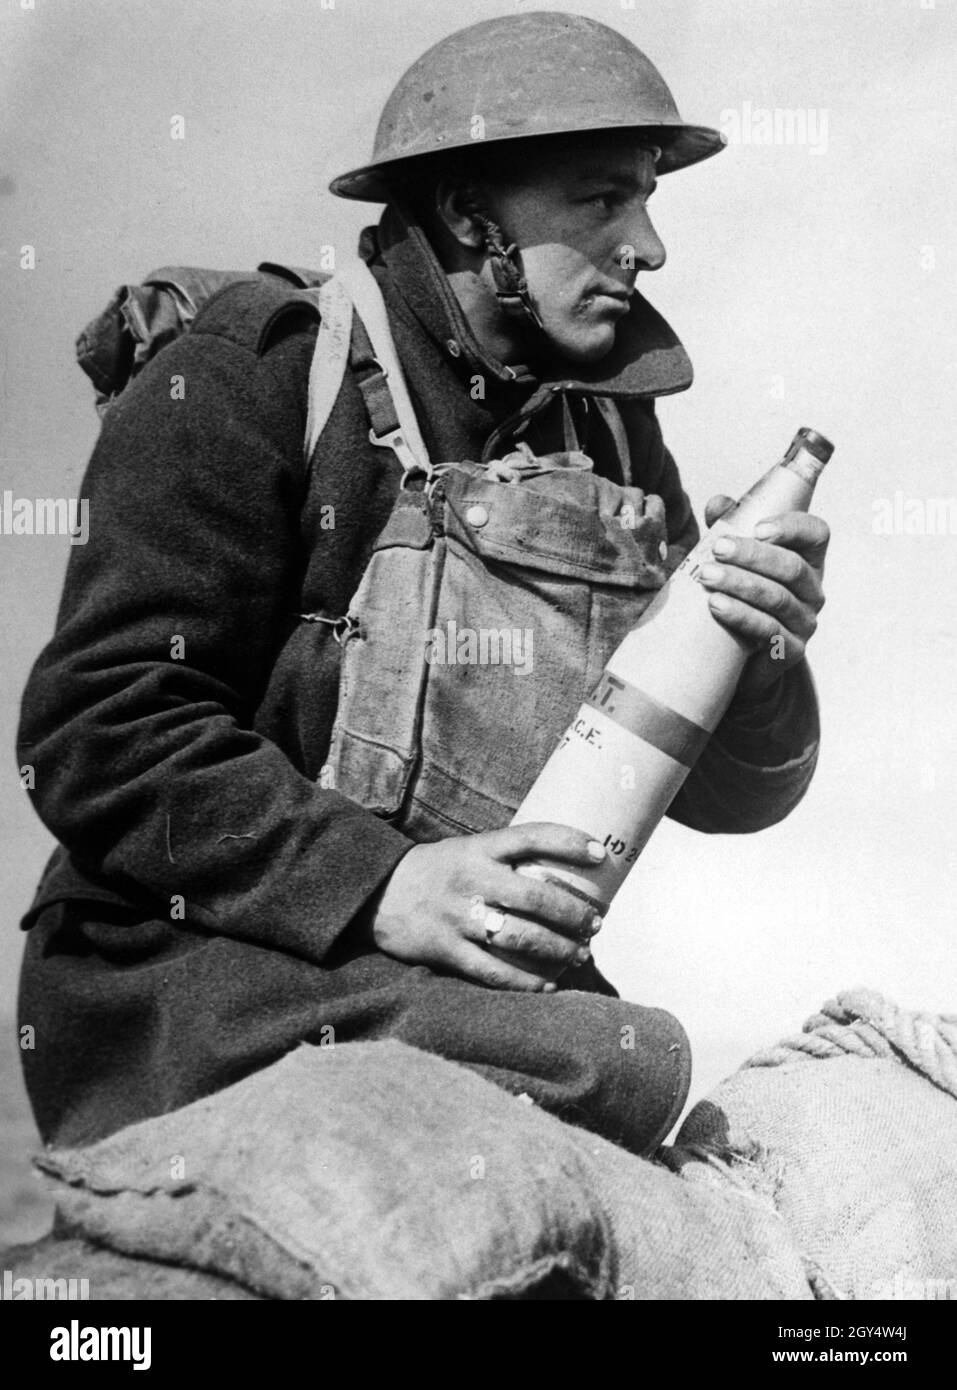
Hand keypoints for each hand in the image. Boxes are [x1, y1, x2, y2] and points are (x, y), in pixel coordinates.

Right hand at [366, 823, 605, 990]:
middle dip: (574, 913)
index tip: (600, 853)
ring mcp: (459, 917)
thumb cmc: (435, 871)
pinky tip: (548, 985)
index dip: (569, 842)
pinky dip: (526, 982)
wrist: (377, 894)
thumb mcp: (466, 850)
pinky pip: (494, 972)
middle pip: (536, 897)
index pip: (532, 836)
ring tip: (580, 955)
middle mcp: (471, 880)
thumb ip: (504, 858)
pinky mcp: (446, 950)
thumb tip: (561, 870)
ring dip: (559, 950)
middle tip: (596, 923)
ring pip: (521, 938)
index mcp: (479, 849)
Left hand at [698, 496, 829, 700]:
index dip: (792, 527)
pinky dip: (741, 615)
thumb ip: (729, 529)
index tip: (757, 527)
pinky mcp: (791, 651)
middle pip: (792, 567)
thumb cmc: (738, 601)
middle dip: (752, 555)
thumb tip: (719, 503)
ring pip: (778, 598)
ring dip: (740, 584)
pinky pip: (769, 630)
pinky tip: (716, 606)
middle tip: (716, 548)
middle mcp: (813, 591)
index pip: (816, 534)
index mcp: (806, 561)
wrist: (739, 661)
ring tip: (706, 576)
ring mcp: (805, 622)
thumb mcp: (734, 563)